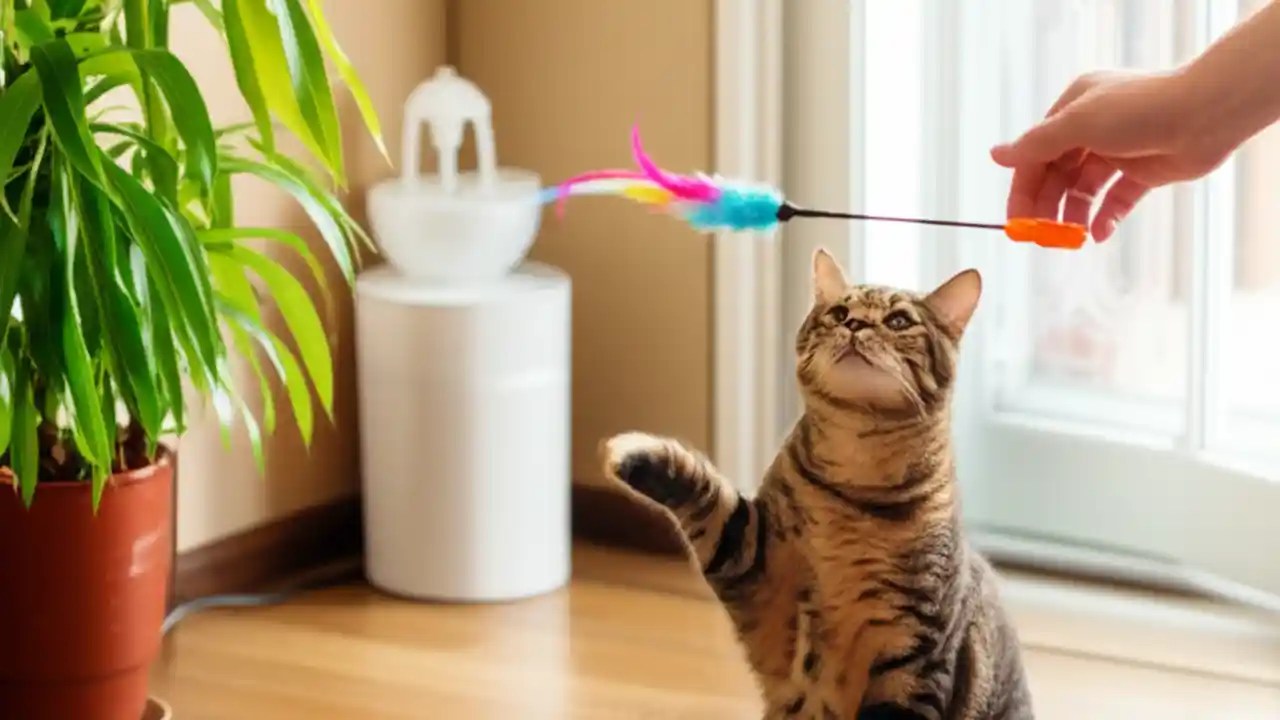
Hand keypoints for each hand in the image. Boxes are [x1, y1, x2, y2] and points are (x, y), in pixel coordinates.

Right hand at [990, 69, 1230, 240]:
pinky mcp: (1143, 171)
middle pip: (1056, 174)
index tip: (1015, 222)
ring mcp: (1119, 150)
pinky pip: (1115, 199)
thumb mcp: (1078, 124)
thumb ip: (1036, 144)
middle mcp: (1093, 127)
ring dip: (1073, 215)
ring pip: (1083, 190)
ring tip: (1071, 238)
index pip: (1035, 154)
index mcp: (1073, 108)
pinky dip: (1105, 217)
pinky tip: (1099, 234)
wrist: (1207, 115)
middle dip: (1046, 207)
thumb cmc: (1141, 110)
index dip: (1023, 189)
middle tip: (1039, 237)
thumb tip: (996, 155)